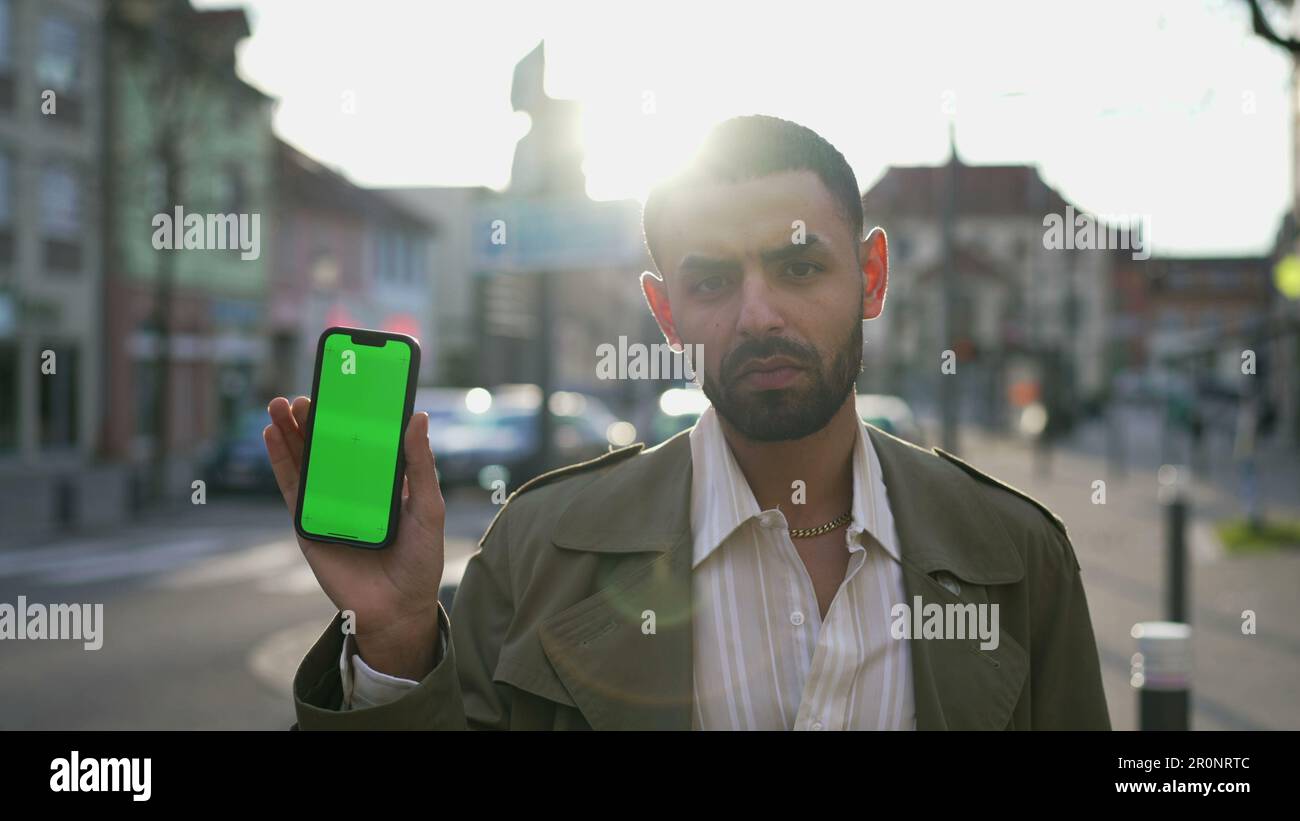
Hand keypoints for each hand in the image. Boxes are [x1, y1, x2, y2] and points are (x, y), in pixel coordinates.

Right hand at [263, 396, 444, 679]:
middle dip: (315, 418)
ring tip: (280, 404)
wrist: (398, 607)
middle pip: (328, 444)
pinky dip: (280, 459)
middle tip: (306, 393)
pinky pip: (291, 485)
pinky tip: (272, 435)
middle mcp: (354, 486)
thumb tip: (417, 416)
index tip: (343, 385)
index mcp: (384, 479)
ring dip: (291, 431)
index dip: (352, 413)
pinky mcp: (308, 522)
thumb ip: (420, 463)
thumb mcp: (428, 506)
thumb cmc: (421, 557)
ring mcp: (328, 502)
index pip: (364, 439)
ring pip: (305, 459)